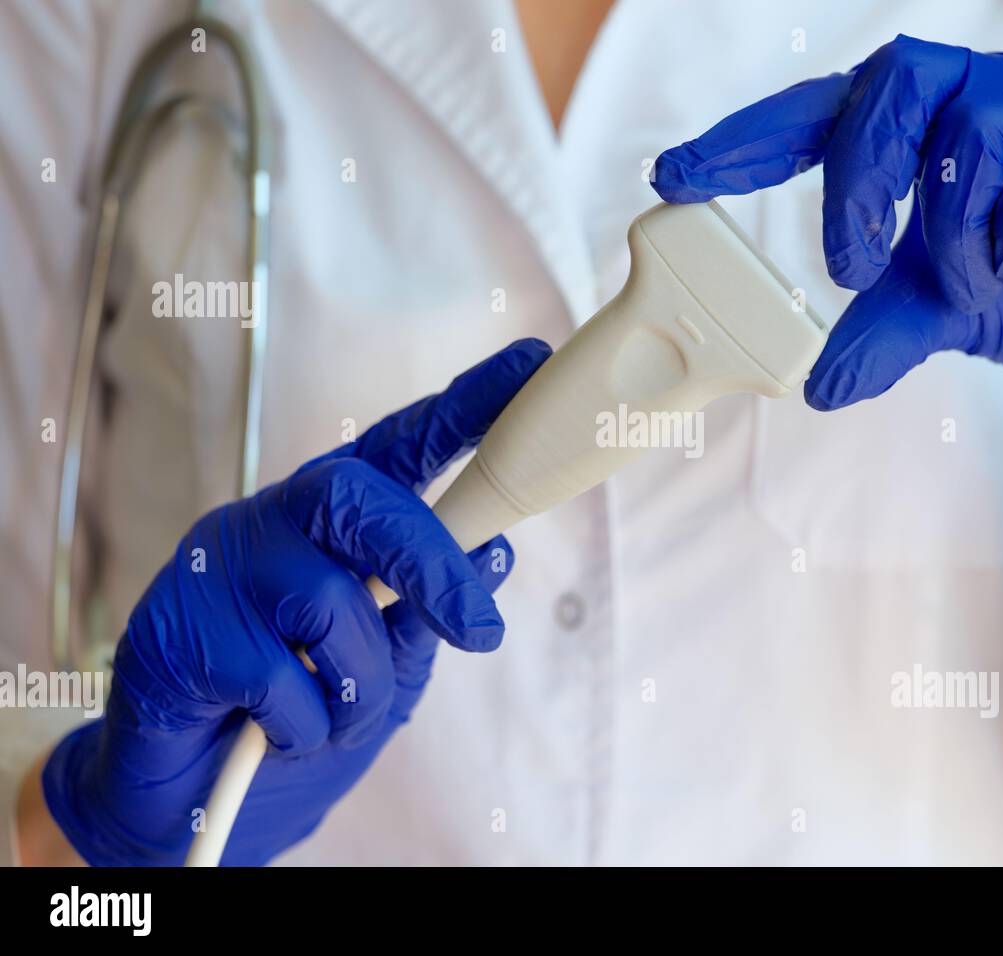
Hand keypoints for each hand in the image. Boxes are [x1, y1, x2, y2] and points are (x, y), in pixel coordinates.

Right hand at [40, 339, 550, 865]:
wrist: (190, 796)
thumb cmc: (299, 714)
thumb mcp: (386, 665)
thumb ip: (428, 611)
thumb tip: (496, 551)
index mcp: (332, 520)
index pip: (400, 445)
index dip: (463, 406)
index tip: (529, 360)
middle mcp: (277, 523)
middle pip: (362, 497)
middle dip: (433, 567)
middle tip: (481, 634)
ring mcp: (219, 569)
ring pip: (330, 602)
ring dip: (360, 684)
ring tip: (336, 719)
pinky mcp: (177, 630)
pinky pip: (280, 680)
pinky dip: (304, 726)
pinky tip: (272, 734)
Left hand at [654, 35, 1002, 427]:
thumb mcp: (934, 317)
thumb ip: (875, 335)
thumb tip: (816, 386)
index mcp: (912, 130)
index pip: (815, 114)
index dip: (743, 140)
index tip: (675, 175)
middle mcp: (971, 100)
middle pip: (890, 83)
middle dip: (859, 178)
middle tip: (852, 262)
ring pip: (973, 127)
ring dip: (954, 229)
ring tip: (969, 288)